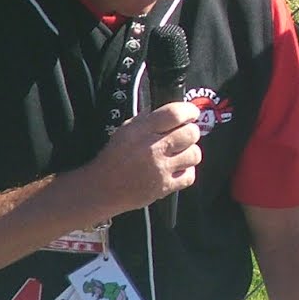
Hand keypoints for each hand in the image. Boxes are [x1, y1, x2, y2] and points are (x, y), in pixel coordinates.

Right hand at [85, 102, 202, 218]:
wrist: (103, 188)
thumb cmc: (114, 158)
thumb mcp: (126, 129)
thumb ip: (148, 118)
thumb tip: (173, 112)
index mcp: (141, 130)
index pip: (175, 114)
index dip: (189, 111)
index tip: (191, 113)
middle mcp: (153, 148)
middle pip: (191, 133)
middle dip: (190, 132)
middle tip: (183, 135)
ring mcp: (161, 169)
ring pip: (194, 154)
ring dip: (189, 152)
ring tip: (178, 153)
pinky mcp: (165, 187)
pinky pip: (190, 175)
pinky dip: (186, 171)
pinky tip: (175, 168)